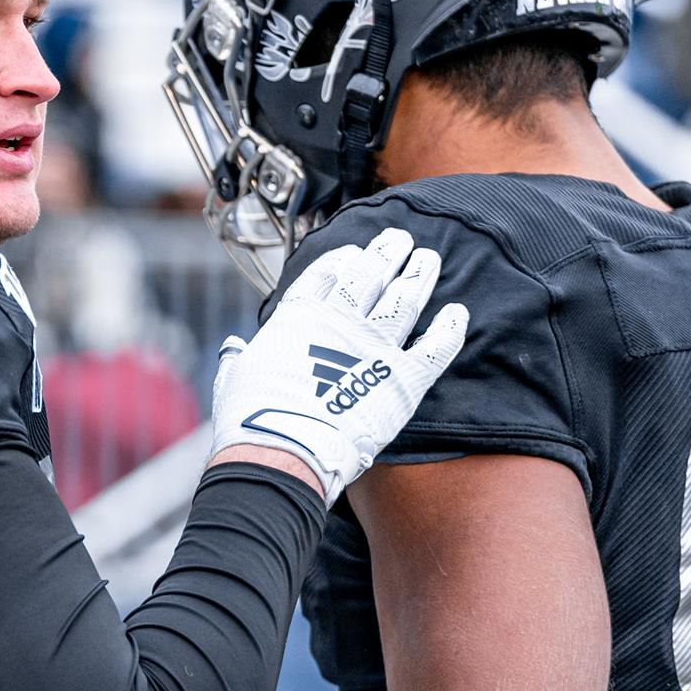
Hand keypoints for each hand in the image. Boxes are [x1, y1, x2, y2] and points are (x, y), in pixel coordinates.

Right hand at [208, 226, 466, 505]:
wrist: (284, 450)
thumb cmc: (251, 419)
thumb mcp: (234, 378)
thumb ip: (238, 358)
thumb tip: (233, 349)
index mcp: (299, 317)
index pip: (326, 274)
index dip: (342, 259)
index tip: (354, 251)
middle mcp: (341, 323)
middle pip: (369, 276)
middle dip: (385, 254)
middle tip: (399, 240)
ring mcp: (375, 348)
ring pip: (404, 300)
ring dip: (419, 276)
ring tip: (429, 258)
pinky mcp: (404, 379)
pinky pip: (435, 346)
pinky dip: (449, 328)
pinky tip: (458, 312)